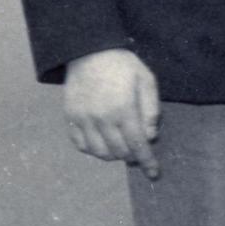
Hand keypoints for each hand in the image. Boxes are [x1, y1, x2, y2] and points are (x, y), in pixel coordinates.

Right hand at [64, 48, 161, 178]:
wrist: (88, 51)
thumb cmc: (122, 65)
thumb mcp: (146, 80)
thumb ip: (151, 110)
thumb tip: (151, 137)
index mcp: (123, 109)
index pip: (137, 144)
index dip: (147, 162)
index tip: (154, 174)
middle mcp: (101, 118)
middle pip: (119, 152)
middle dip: (133, 156)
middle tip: (138, 149)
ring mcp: (83, 119)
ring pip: (99, 152)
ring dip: (114, 154)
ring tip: (121, 146)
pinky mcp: (70, 117)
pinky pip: (80, 145)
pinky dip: (93, 149)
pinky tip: (102, 142)